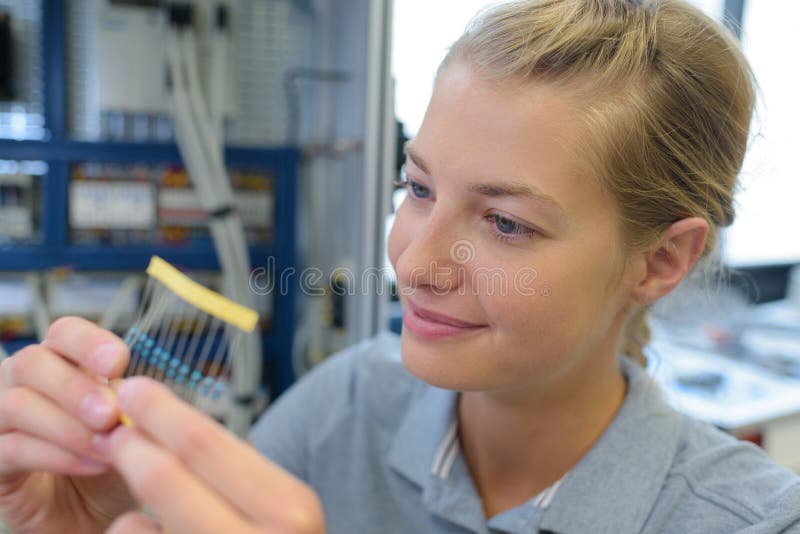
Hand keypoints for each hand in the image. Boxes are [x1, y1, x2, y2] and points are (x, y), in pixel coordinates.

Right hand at [0, 316, 136, 532]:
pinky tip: (92, 465)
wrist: (94, 514)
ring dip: (69, 426)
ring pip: (17, 404)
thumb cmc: (112, 460)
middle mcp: (25, 383)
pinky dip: (58, 455)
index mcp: (63, 362)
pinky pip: (11, 449)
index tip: (119, 361)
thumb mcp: (131, 428)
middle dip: (75, 387)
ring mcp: (1, 421)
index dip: (88, 342)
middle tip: (111, 414)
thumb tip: (139, 393)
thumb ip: (130, 406)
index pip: (64, 333)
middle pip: (32, 362)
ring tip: (108, 447)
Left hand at [97, 377, 325, 533]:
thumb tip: (157, 416)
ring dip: (128, 512)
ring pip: (134, 527)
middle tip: (112, 430)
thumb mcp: (280, 507)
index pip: (204, 442)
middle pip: (162, 476)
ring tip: (143, 506)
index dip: (160, 411)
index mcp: (290, 508)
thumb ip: (230, 468)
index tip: (133, 390)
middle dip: (127, 445)